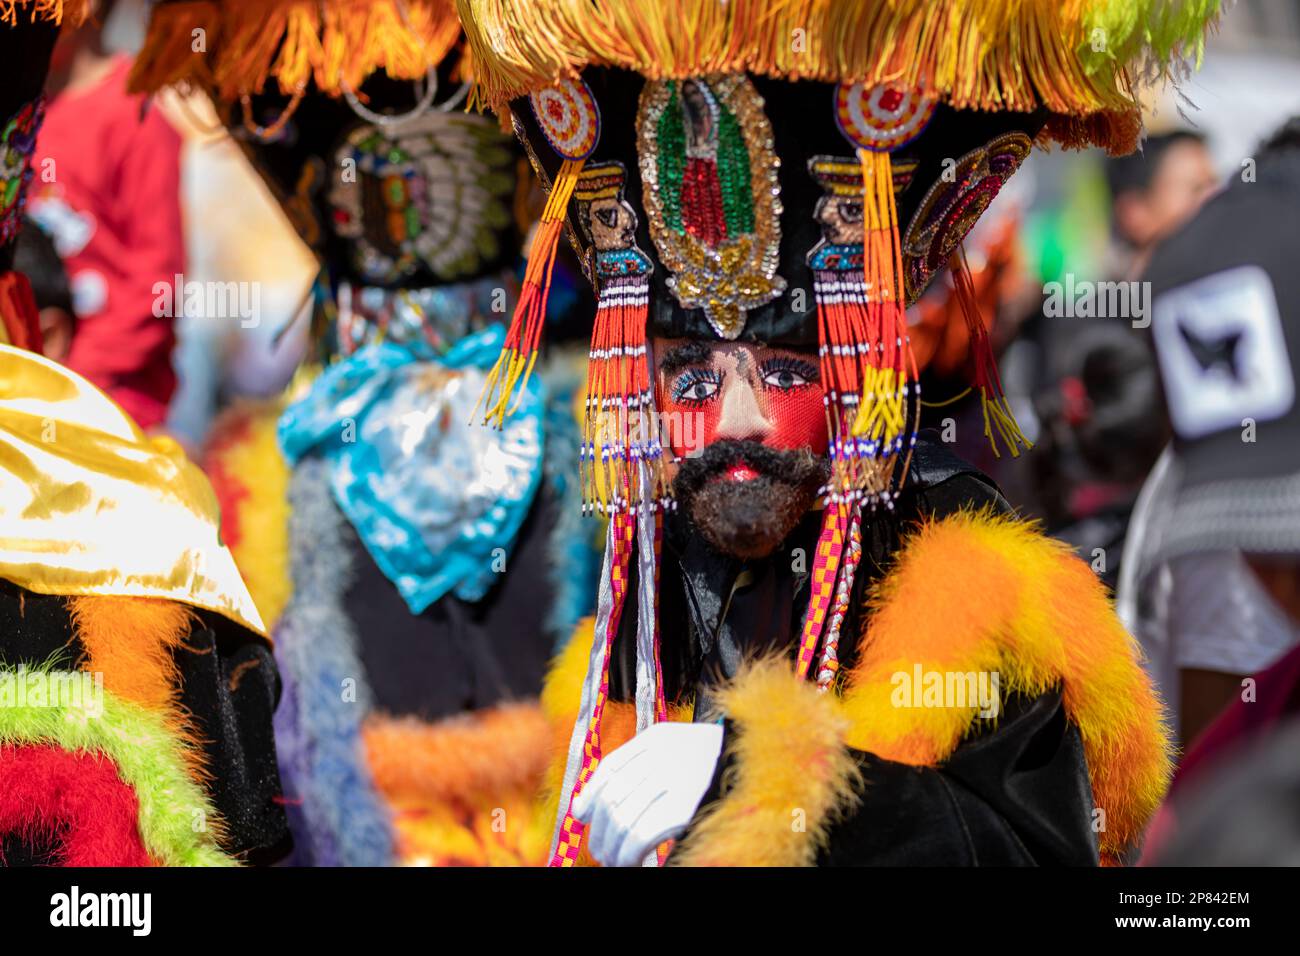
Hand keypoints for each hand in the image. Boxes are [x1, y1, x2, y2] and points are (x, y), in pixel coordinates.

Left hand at [571, 721, 724, 866]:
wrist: (766, 761)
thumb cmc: (722, 762)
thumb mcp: (683, 748)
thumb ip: (646, 763)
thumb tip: (592, 803)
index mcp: (659, 737)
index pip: (611, 767)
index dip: (591, 793)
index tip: (582, 815)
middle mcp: (662, 755)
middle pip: (613, 796)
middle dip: (601, 829)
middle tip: (599, 849)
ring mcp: (673, 780)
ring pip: (623, 819)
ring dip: (611, 847)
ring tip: (611, 860)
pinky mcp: (683, 807)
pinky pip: (641, 835)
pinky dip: (628, 854)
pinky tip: (629, 862)